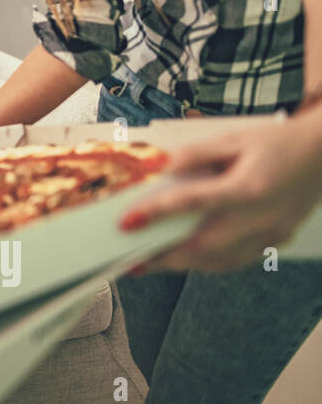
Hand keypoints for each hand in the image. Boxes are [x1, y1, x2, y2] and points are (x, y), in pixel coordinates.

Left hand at [119, 116, 321, 272]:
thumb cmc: (278, 142)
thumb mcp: (234, 139)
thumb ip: (196, 154)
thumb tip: (160, 165)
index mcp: (249, 187)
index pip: (193, 203)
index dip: (157, 213)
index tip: (126, 222)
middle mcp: (261, 216)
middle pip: (205, 246)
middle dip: (164, 257)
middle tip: (130, 262)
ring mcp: (272, 233)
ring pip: (221, 261)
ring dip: (182, 265)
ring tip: (149, 264)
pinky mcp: (277, 240)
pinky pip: (237, 260)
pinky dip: (208, 263)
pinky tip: (187, 258)